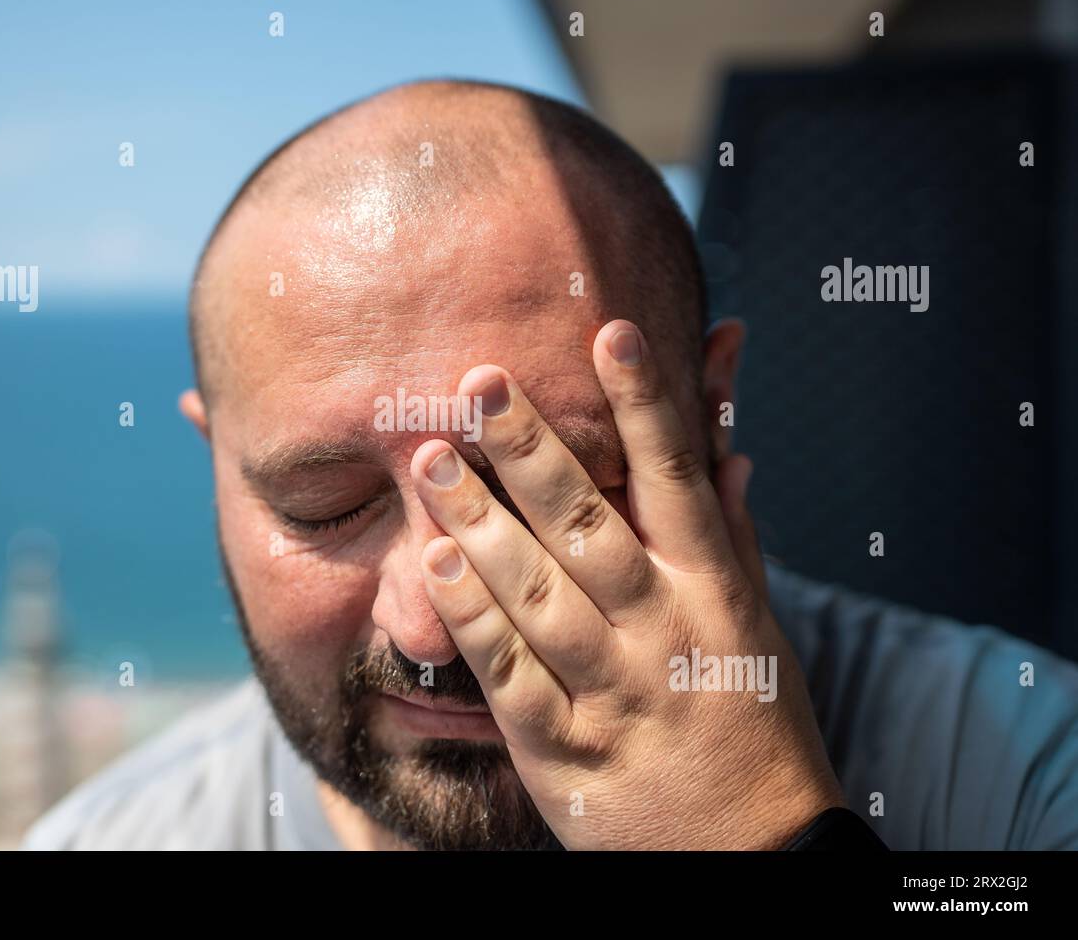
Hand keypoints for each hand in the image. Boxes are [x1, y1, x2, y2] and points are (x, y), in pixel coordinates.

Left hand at [412, 319, 843, 848]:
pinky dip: (474, 621)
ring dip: (481, 522)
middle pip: (589, 522)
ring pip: (540, 594)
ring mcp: (615, 691)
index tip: (608, 331)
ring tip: (430, 461)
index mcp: (714, 589)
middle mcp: (663, 629)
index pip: (676, 477)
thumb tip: (729, 440)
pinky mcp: (568, 751)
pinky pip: (512, 678)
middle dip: (530, 447)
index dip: (643, 402)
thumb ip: (732, 527)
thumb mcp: (756, 621)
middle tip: (475, 381)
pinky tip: (434, 567)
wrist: (753, 854)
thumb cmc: (750, 719)